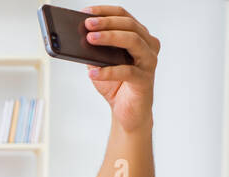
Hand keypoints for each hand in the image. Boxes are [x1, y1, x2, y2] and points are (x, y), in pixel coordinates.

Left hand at [81, 6, 159, 132]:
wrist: (127, 113)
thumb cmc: (116, 85)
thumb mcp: (100, 64)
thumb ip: (94, 51)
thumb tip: (79, 37)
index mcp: (139, 37)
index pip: (124, 16)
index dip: (105, 12)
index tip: (85, 12)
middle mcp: (148, 45)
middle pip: (129, 26)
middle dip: (107, 22)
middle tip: (87, 24)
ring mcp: (149, 62)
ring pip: (133, 41)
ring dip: (110, 38)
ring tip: (90, 39)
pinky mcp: (145, 81)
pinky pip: (127, 71)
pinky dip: (108, 71)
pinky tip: (92, 73)